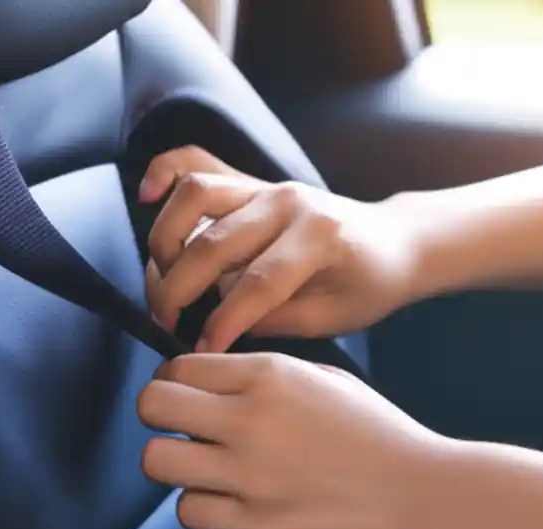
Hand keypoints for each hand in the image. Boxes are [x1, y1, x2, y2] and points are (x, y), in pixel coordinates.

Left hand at [136, 352, 446, 528]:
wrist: (415, 489)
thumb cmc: (375, 431)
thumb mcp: (322, 377)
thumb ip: (264, 375)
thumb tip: (212, 381)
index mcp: (268, 375)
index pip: (178, 366)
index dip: (176, 382)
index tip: (191, 399)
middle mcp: (249, 418)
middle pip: (151, 405)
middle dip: (160, 416)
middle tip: (184, 431)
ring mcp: (248, 473)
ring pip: (156, 460)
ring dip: (172, 463)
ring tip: (201, 469)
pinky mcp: (253, 522)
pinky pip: (187, 511)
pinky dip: (199, 507)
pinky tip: (226, 503)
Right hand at [140, 146, 420, 351]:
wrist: (395, 241)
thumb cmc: (370, 285)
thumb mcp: (335, 317)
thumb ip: (276, 320)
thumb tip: (217, 326)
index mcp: (321, 237)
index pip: (258, 284)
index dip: (223, 322)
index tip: (200, 351)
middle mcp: (289, 203)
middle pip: (214, 243)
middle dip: (179, 290)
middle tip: (166, 325)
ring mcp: (268, 186)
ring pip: (195, 196)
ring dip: (165, 241)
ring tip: (163, 281)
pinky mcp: (251, 181)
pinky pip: (197, 162)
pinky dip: (165, 173)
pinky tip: (147, 196)